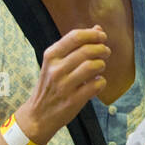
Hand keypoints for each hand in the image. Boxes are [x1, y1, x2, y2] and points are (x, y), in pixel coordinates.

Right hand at [15, 27, 110, 143]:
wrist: (38, 115)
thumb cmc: (51, 86)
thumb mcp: (56, 63)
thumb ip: (76, 46)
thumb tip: (98, 29)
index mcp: (51, 56)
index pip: (75, 37)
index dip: (93, 35)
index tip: (102, 37)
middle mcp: (56, 69)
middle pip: (86, 51)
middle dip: (102, 49)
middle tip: (106, 52)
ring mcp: (64, 85)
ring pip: (92, 66)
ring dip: (102, 64)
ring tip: (101, 67)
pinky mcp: (73, 100)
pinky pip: (96, 85)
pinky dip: (101, 82)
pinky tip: (98, 82)